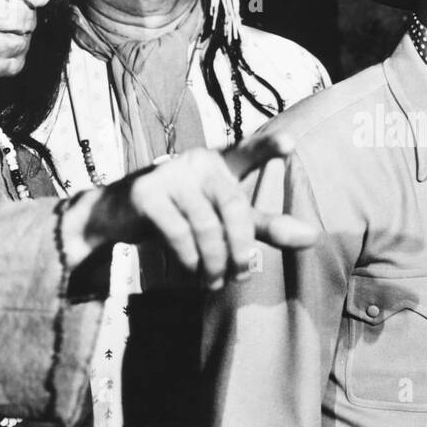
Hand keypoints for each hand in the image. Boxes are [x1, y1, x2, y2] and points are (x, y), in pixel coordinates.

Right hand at [60, 132, 316, 289]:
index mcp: (219, 163)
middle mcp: (198, 161)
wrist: (114, 216)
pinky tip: (191, 272)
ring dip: (215, 263)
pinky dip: (189, 261)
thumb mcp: (221, 219)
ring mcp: (170, 175)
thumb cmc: (178, 215)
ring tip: (215, 281)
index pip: (247, 151)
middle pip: (234, 207)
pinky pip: (179, 235)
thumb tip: (312, 237)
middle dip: (242, 248)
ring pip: (207, 227)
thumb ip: (264, 226)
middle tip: (242, 274)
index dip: (268, 148)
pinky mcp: (146, 194)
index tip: (291, 145)